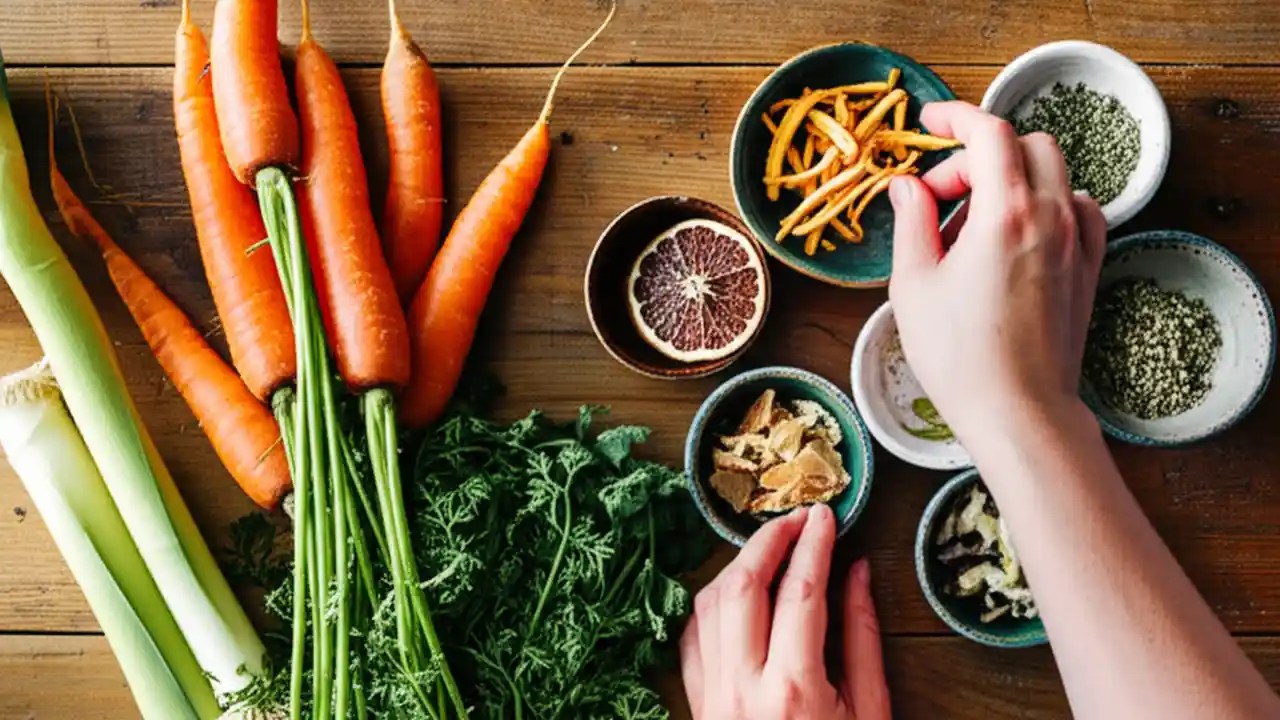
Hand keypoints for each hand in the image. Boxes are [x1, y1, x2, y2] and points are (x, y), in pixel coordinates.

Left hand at [680, 504, 890, 719]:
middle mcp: (742, 687)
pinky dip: (714, 602)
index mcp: (794, 690)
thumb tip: (858, 571)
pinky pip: (692, 634)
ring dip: (739, 565)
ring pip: (711, 603)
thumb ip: (862, 637)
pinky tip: (738, 591)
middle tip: (796, 519)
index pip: (801, 592)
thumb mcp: (869, 709)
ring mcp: (712, 694)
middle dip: (769, 540)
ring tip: (771, 550)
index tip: (825, 517)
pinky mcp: (696, 702)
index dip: (814, 545)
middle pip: (743, 586)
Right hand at [887, 101, 1106, 437]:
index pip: (989, 132)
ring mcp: (1077, 242)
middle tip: (939, 197)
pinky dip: (1047, 203)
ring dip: (1011, 179)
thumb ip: (911, 223)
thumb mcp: (913, 285)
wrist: (1019, 411)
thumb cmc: (959, 356)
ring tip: (974, 225)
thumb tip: (907, 187)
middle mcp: (1049, 216)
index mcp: (1003, 213)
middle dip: (976, 156)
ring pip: (1053, 174)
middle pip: (1023, 145)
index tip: (927, 124)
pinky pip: (1078, 209)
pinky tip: (1018, 235)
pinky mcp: (1088, 268)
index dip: (955, 117)